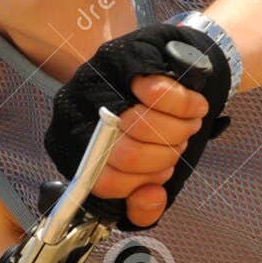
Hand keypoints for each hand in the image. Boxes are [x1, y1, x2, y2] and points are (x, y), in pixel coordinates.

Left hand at [42, 23, 233, 232]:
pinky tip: (188, 105)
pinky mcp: (126, 56)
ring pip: (145, 124)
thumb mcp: (144, 176)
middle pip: (128, 155)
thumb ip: (143, 206)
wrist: (171, 71)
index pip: (104, 181)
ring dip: (180, 130)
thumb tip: (149, 197)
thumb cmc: (153, 131)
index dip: (143, 182)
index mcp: (72, 146)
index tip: (161, 171)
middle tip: (175, 145)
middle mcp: (74, 111)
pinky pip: (159, 91)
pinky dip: (184, 104)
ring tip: (183, 125)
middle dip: (165, 156)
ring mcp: (97, 80)